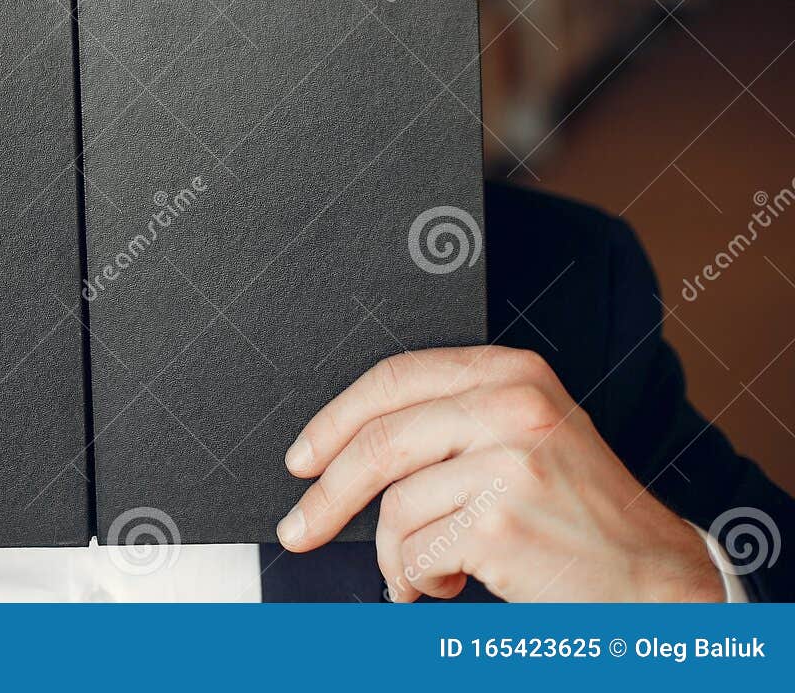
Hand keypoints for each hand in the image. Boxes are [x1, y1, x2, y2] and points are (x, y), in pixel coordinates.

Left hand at [276, 346, 722, 601]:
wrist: (657, 580)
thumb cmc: (579, 516)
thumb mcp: (522, 438)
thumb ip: (449, 422)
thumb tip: (344, 448)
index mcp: (510, 371)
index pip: (393, 379)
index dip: (334, 420)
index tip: (302, 457)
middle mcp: (509, 404)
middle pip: (378, 441)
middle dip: (327, 495)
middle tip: (298, 529)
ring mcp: (507, 461)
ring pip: (395, 505)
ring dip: (396, 555)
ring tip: (427, 572)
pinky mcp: (500, 521)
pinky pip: (416, 552)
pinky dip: (419, 580)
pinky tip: (452, 585)